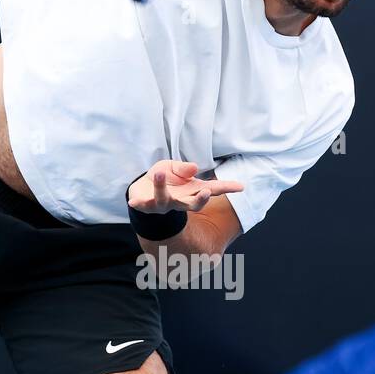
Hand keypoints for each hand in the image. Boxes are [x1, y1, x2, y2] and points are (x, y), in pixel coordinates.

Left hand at [128, 160, 242, 214]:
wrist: (141, 191)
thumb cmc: (164, 180)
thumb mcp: (175, 168)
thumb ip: (184, 169)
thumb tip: (195, 168)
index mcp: (191, 191)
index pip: (213, 189)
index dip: (227, 188)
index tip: (241, 186)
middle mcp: (180, 202)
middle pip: (194, 204)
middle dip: (200, 200)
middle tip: (206, 192)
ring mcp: (163, 205)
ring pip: (166, 201)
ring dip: (162, 188)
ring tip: (159, 173)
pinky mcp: (146, 205)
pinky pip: (143, 204)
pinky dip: (138, 202)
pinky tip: (132, 201)